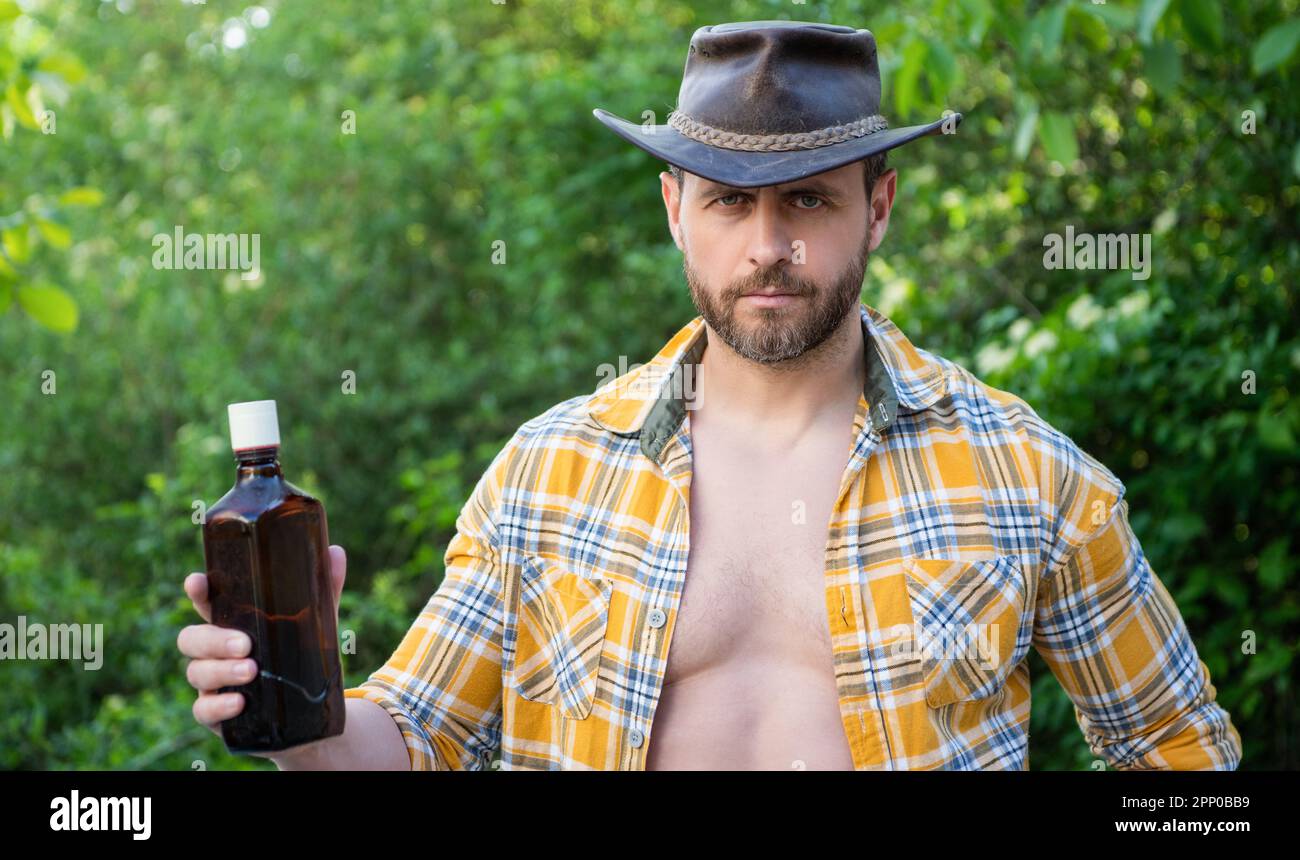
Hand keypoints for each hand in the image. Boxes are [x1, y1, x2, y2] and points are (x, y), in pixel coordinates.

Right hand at [178, 544, 347, 756]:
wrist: (310, 714)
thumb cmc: (303, 657)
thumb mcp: (317, 624)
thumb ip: (324, 590)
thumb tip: (334, 552)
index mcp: (233, 622)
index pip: (206, 602)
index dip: (197, 591)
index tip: (198, 582)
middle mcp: (215, 651)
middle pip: (191, 638)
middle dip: (213, 639)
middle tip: (245, 644)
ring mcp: (213, 683)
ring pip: (197, 672)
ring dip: (221, 670)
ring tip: (252, 671)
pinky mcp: (217, 714)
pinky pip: (203, 710)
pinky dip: (218, 706)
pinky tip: (239, 701)